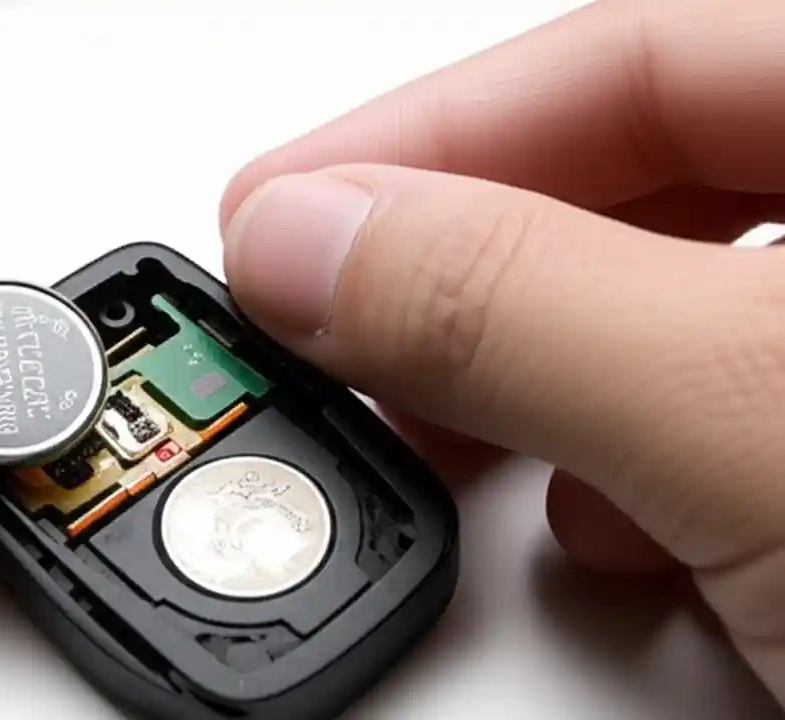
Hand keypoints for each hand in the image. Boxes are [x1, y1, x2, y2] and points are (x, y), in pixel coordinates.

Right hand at [219, 0, 784, 701]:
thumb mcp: (759, 424)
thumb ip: (524, 310)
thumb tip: (309, 244)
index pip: (631, 56)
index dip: (429, 131)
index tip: (278, 218)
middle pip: (634, 176)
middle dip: (453, 256)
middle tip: (321, 319)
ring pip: (657, 306)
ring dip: (518, 367)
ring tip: (432, 430)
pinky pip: (707, 417)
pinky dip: (610, 458)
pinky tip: (596, 520)